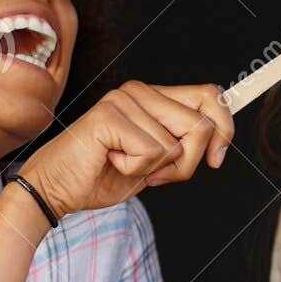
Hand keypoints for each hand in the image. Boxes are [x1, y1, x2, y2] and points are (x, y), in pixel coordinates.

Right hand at [16, 81, 232, 219]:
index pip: (209, 96)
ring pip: (178, 143)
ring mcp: (123, 100)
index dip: (224, 127)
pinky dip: (136, 170)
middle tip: (158, 174)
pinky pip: (152, 152)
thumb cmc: (101, 176)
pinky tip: (111, 162)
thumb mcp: (155, 162)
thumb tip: (218, 140)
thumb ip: (182, 145)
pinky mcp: (110, 116)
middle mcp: (139, 91)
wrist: (55, 190)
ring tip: (126, 166)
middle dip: (188, 162)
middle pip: (201, 124)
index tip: (217, 158)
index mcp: (152, 97)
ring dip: (158, 169)